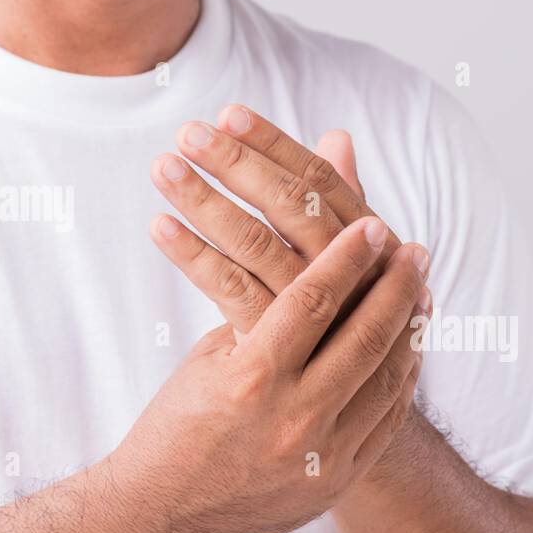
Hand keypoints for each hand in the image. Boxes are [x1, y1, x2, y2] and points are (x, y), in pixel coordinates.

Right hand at [111, 217, 425, 532]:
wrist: (162, 517)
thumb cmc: (176, 427)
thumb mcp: (209, 363)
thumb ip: (262, 319)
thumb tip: (311, 269)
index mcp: (250, 379)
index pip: (313, 301)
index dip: (347, 258)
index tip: (373, 226)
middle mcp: (294, 418)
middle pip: (366, 337)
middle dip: (397, 288)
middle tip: (416, 252)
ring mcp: (322, 456)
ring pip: (388, 380)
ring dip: (410, 331)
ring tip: (422, 295)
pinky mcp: (337, 481)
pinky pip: (387, 421)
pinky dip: (403, 379)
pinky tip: (408, 348)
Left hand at [146, 106, 429, 341]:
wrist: (351, 417)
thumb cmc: (348, 330)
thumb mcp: (357, 263)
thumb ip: (341, 201)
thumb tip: (337, 137)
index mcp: (372, 245)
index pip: (322, 182)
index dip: (275, 145)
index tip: (230, 114)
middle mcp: (354, 275)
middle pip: (293, 206)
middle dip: (238, 164)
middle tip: (189, 132)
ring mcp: (321, 315)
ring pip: (259, 245)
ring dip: (207, 200)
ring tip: (162, 167)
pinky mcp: (284, 349)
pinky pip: (234, 291)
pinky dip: (194, 255)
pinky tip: (160, 227)